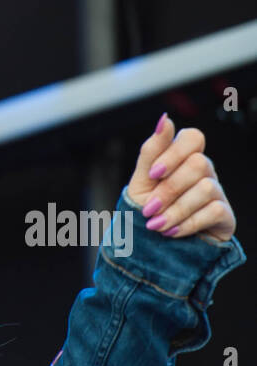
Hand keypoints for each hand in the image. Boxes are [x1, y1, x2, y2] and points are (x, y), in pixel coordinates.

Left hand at [128, 114, 235, 242]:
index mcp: (184, 159)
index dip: (174, 152)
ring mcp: (216, 192)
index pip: (193, 137)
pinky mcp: (224, 215)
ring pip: (206, 188)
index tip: (153, 174)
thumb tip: (164, 118)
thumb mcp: (141, 182)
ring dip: (176, 210)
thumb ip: (151, 152)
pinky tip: (172, 233)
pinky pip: (214, 210)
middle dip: (169, 190)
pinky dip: (189, 223)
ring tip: (156, 226)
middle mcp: (204, 171)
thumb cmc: (149, 210)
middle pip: (198, 164)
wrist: (154, 247)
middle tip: (149, 209)